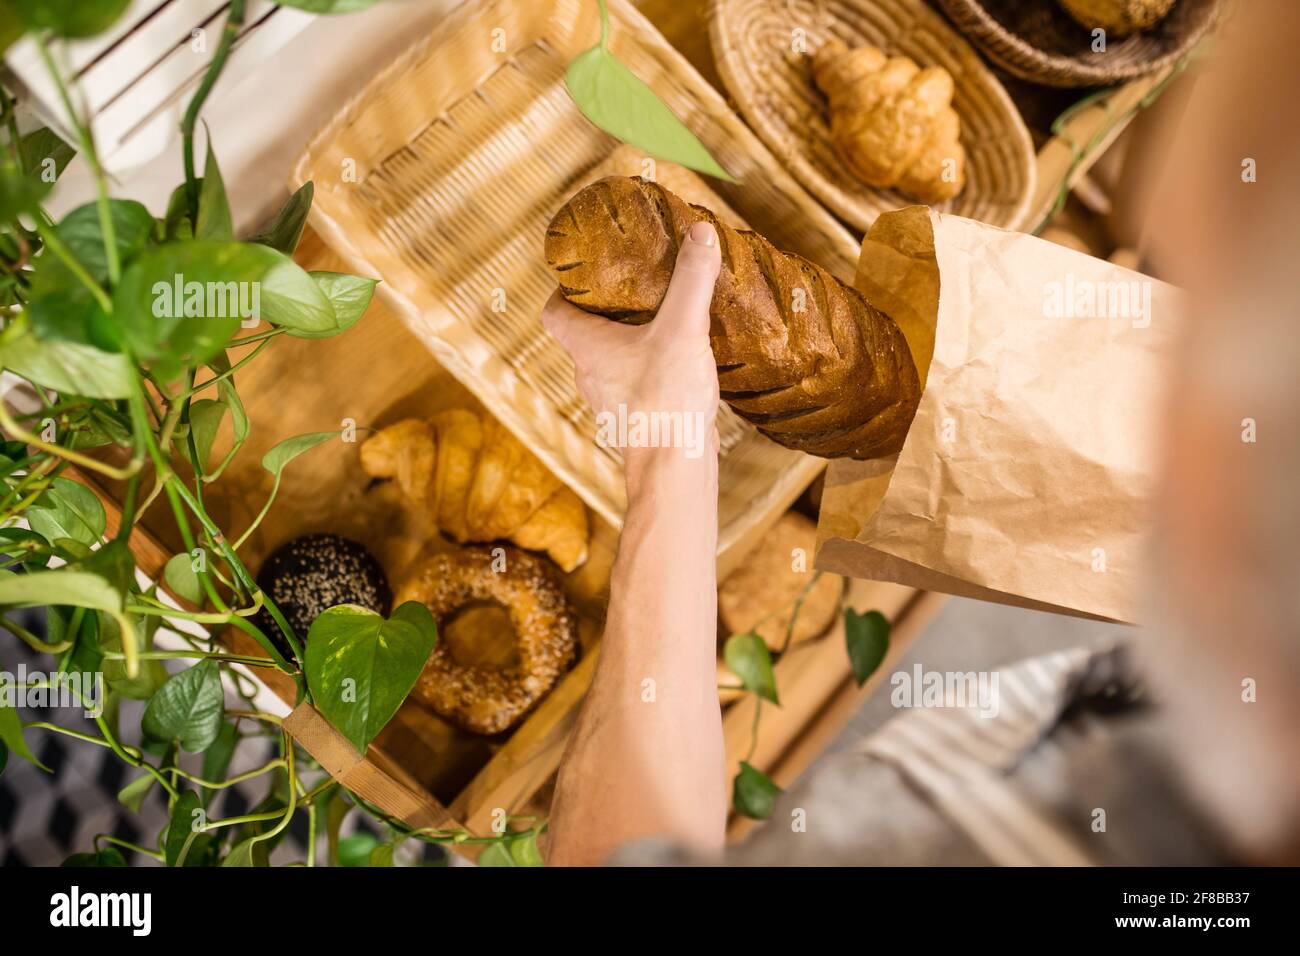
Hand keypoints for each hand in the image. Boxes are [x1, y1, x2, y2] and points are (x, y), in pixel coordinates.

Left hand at [541, 220, 721, 463]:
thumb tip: (700, 232)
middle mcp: (590, 374)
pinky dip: (648, 370)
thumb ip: (691, 280)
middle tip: (634, 288)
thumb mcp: (683, 329)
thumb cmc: (665, 399)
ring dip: (629, 343)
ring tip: (660, 321)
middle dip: (606, 311)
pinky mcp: (634, 419)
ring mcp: (610, 401)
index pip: (554, 311)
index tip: (585, 274)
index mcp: (587, 346)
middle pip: (584, 335)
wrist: (673, 467)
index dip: (563, 290)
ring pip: (610, 363)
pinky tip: (678, 364)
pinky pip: (634, 385)